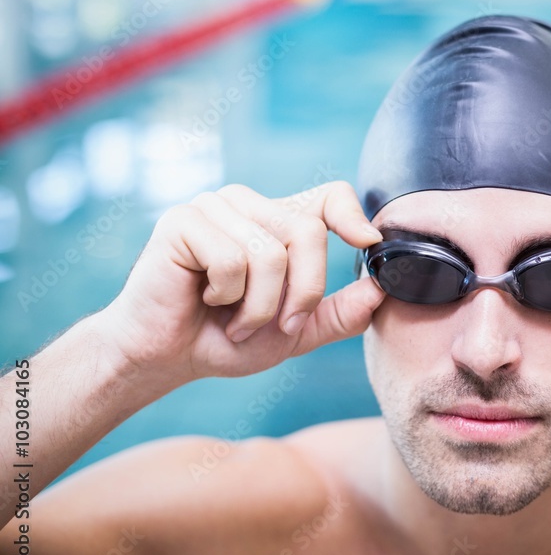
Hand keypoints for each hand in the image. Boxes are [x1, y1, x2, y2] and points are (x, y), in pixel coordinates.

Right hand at [97, 182, 385, 386]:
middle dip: (303, 293)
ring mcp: (214, 206)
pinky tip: (205, 299)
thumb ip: (340, 312)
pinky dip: (226, 295)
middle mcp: (249, 204)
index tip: (368, 244)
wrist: (165, 358)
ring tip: (234, 319)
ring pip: (271, 253)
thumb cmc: (226, 340)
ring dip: (258, 307)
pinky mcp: (183, 220)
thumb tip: (382, 290)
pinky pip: (232, 260)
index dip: (353, 216)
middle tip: (278, 325)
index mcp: (278, 220)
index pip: (331, 195)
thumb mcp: (297, 332)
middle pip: (309, 233)